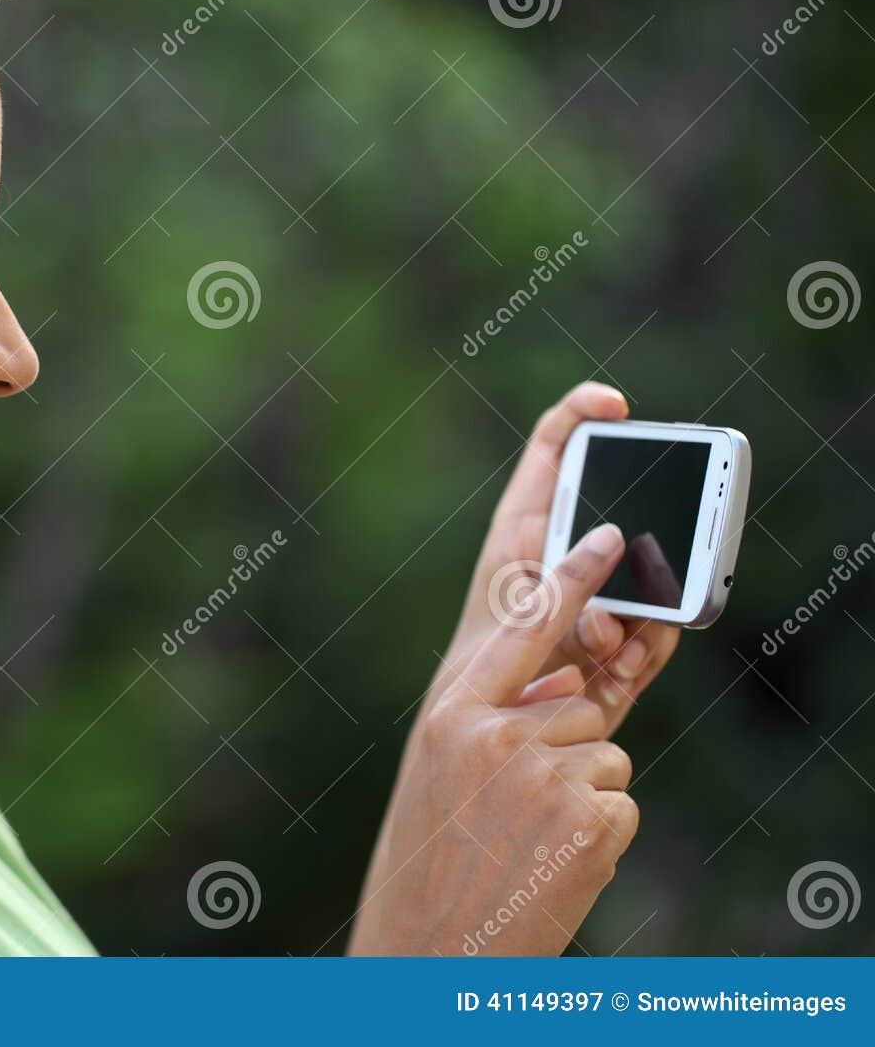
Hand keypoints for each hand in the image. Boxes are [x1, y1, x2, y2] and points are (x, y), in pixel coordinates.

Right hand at [349, 523, 638, 954]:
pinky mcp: (588, 821)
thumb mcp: (443, 769)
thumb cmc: (433, 855)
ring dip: (583, 791)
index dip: (571, 576)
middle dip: (566, 745)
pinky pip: (621, 799)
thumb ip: (493, 717)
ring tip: (529, 836)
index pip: (520, 626)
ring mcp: (543, 778)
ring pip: (606, 751)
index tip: (612, 536)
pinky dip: (599, 830)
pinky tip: (554, 859)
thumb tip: (556, 682)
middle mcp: (494, 737)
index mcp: (451, 714)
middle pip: (579, 703)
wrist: (432, 948)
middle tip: (517, 806)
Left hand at [439, 382, 680, 732]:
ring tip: (606, 649)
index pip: (557, 445)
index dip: (585, 411)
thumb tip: (616, 557)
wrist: (493, 735)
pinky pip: (658, 632)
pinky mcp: (625, 639)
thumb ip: (564, 588)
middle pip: (631, 509)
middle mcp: (573, 548)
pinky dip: (644, 652)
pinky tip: (614, 673)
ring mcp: (605, 591)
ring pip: (656, 576)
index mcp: (530, 523)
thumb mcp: (515, 616)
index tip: (617, 405)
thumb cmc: (483, 664)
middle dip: (646, 542)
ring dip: (642, 614)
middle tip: (636, 583)